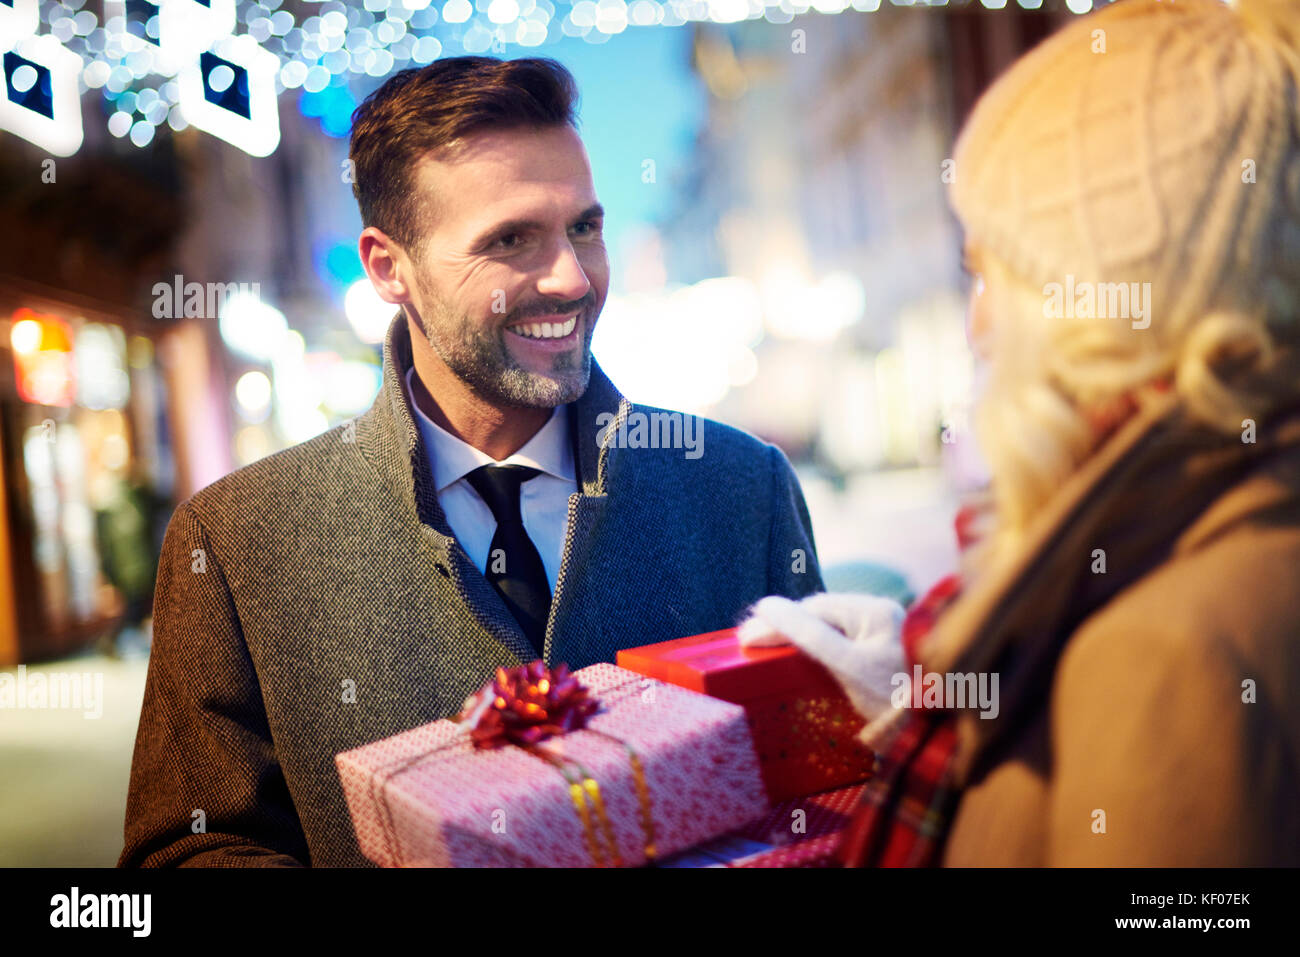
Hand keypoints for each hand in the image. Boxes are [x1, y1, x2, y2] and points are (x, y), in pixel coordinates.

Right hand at [737, 592, 905, 724]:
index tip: (745, 635)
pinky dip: (819, 647)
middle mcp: (881, 615)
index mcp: (873, 610)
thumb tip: (767, 606)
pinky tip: (805, 658)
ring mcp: (886, 634)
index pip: (813, 608)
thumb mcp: (847, 665)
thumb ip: (808, 634)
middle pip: (821, 615)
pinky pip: (844, 642)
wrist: (944, 731)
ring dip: (800, 636)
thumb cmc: (896, 696)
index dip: (777, 621)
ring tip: (770, 648)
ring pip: (831, 627)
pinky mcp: (886, 656)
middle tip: (750, 641)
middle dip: (786, 626)